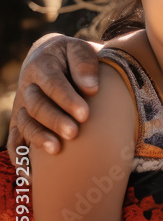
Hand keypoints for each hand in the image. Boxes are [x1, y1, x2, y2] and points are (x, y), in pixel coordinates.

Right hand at [7, 34, 99, 152]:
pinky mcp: (22, 121)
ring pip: (25, 123)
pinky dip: (19, 154)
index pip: (52, 82)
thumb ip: (84, 62)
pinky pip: (15, 139)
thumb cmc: (73, 57)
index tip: (85, 114)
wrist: (54, 59)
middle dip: (55, 120)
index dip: (66, 98)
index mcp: (42, 65)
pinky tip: (30, 170)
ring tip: (56, 149)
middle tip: (74, 132)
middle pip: (37, 105)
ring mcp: (23, 105)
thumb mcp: (79, 49)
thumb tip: (90, 88)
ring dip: (38, 137)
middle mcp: (28, 86)